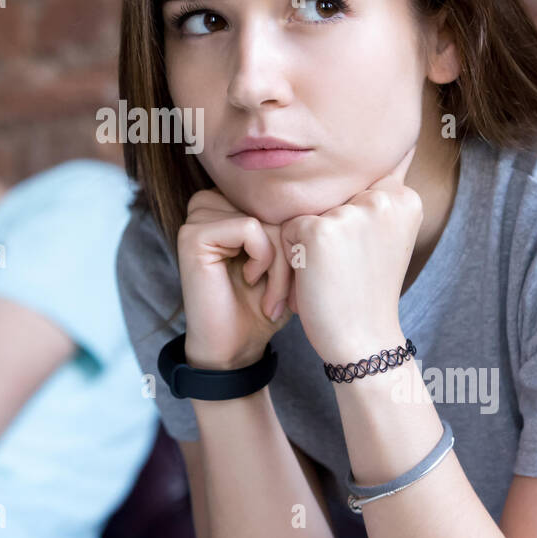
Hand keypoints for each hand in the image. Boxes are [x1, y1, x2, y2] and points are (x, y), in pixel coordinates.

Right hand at [177, 189, 294, 369]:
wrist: (236, 347)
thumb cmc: (266, 303)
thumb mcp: (292, 255)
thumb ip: (302, 220)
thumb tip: (344, 190)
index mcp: (231, 199)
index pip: (283, 198)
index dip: (298, 239)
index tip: (298, 277)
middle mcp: (211, 200)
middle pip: (274, 208)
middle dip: (290, 253)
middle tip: (285, 294)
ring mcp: (198, 215)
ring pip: (266, 219)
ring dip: (279, 262)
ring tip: (272, 293)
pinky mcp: (192, 234)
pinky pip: (249, 228)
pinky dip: (262, 259)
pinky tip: (251, 281)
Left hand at [279, 145, 421, 364]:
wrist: (363, 339)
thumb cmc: (369, 288)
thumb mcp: (385, 235)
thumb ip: (378, 195)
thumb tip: (387, 149)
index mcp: (405, 197)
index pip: (355, 183)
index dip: (348, 222)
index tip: (361, 254)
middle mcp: (383, 198)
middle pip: (328, 196)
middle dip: (328, 230)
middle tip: (347, 269)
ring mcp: (351, 213)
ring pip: (307, 211)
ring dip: (309, 243)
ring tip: (333, 274)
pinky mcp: (319, 231)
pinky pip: (288, 229)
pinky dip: (293, 256)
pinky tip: (316, 278)